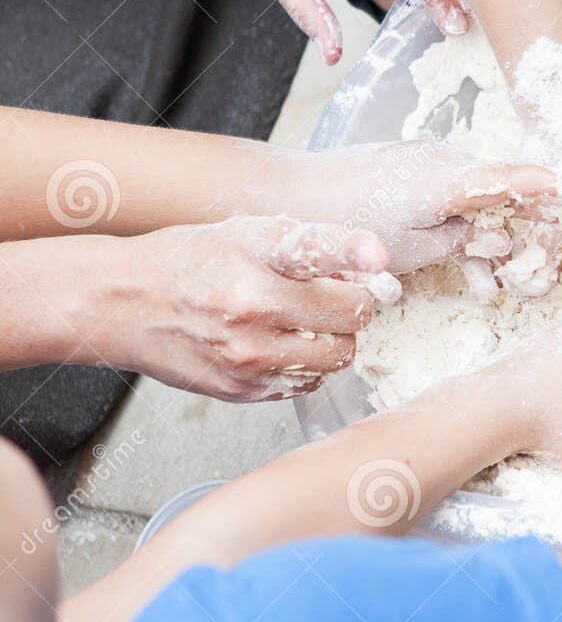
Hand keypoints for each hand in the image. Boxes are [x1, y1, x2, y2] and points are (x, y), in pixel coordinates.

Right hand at [96, 217, 390, 401]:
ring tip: (308, 322)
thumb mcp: (244, 233)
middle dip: (354, 305)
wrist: (124, 305)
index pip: (317, 248)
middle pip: (349, 314)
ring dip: (336, 339)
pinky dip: (308, 364)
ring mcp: (247, 353)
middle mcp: (249, 303)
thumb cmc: (188, 263)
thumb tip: (372, 273)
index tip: (377, 260)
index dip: (355, 253)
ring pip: (338, 355)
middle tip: (337, 297)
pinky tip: (283, 345)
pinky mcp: (243, 388)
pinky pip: (309, 382)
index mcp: (249, 251)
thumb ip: (308, 248)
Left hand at [269, 143, 561, 274]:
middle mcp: (444, 161)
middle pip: (501, 189)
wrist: (294, 195)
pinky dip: (463, 228)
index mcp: (448, 179)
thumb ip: (457, 239)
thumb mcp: (411, 247)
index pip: (511, 178)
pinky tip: (469, 271)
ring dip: (489, 239)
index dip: (549, 184)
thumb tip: (489, 234)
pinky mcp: (413, 171)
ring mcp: (428, 163)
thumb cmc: (349, 224)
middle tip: (542, 259)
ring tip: (491, 287)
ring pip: (477, 199)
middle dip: (527, 224)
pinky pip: (452, 197)